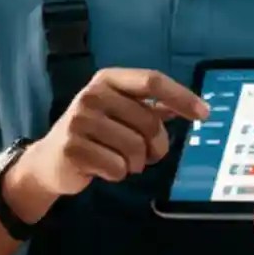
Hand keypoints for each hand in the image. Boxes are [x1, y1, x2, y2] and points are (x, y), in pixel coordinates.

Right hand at [26, 68, 209, 195]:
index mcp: (107, 80)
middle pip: (149, 121)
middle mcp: (92, 95)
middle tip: (147, 156)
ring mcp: (80, 121)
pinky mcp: (73, 148)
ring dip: (136, 163)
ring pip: (135, 148)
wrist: (49, 161)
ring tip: (122, 161)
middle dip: (156, 146)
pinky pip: (117, 167)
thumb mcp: (118, 112)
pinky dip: (118, 174)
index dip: (181, 96)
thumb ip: (150, 106)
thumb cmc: (93, 134)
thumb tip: (190, 105)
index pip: (152, 80)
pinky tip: (103, 168)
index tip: (204, 114)